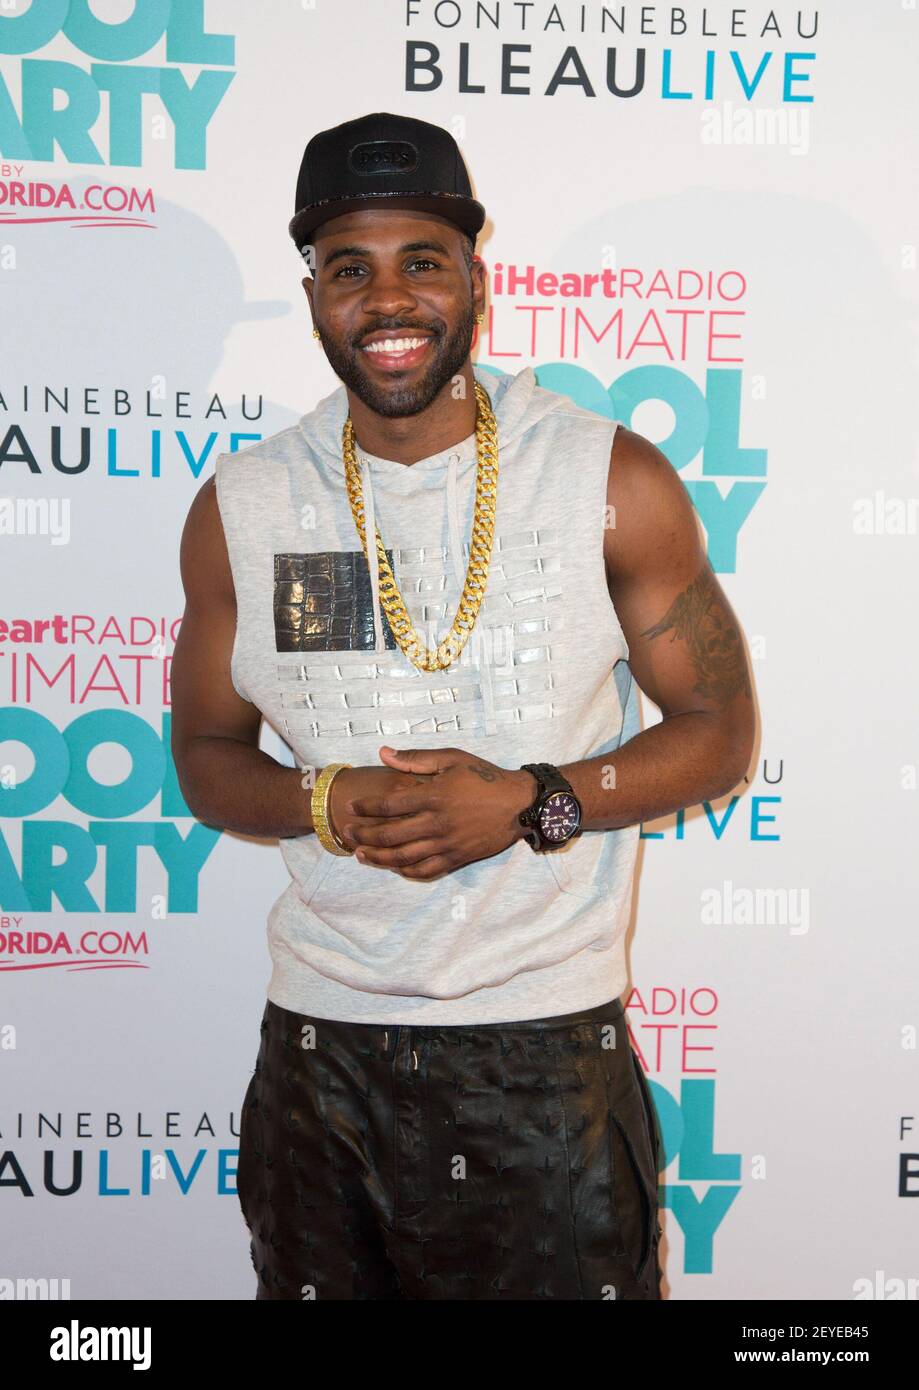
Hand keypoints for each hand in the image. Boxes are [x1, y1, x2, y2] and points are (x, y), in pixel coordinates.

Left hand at [340, 746, 536, 879]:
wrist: (520, 803)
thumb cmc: (485, 777)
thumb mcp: (452, 758)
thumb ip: (416, 758)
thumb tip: (383, 753)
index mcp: (433, 797)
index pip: (388, 806)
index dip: (364, 808)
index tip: (350, 807)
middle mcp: (436, 824)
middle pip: (389, 836)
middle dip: (363, 836)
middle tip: (348, 834)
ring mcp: (446, 844)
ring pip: (403, 857)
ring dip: (378, 858)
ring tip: (361, 855)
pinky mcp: (457, 858)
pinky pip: (426, 870)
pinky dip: (406, 871)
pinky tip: (394, 867)